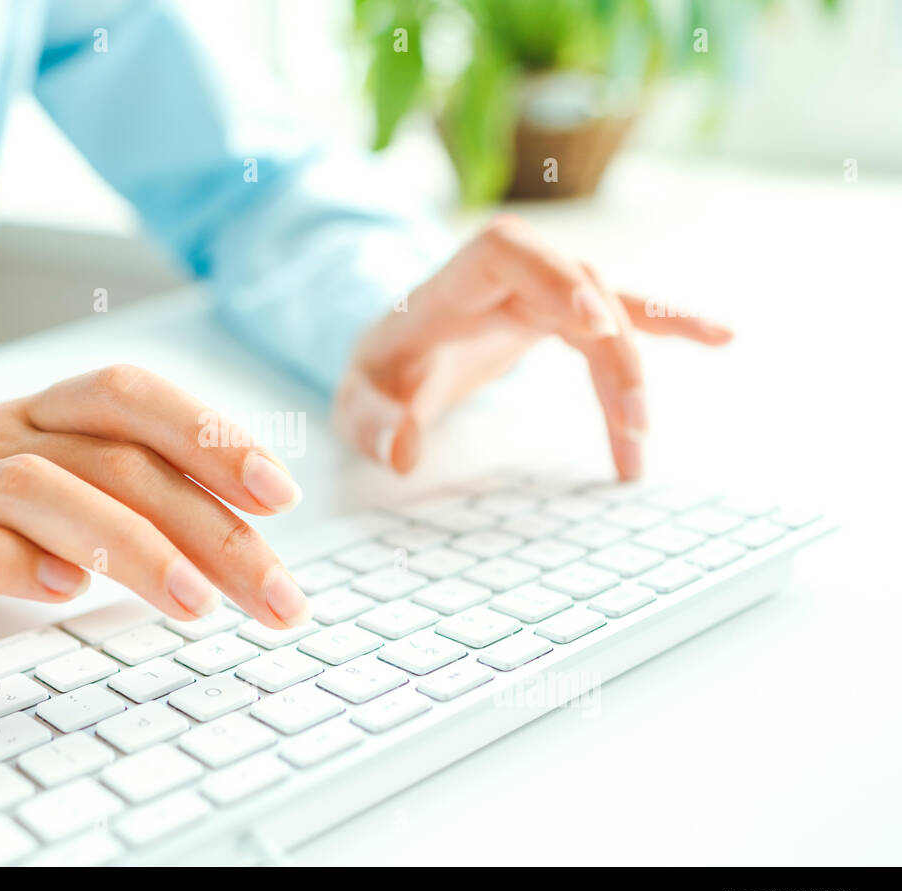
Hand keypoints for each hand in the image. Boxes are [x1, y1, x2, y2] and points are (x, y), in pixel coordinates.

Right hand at [0, 365, 309, 643]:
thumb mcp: (39, 481)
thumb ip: (119, 492)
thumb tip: (231, 536)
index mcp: (40, 416)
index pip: (135, 398)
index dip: (211, 437)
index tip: (280, 497)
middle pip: (116, 460)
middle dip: (210, 527)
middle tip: (274, 594)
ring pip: (42, 491)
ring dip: (130, 547)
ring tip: (194, 605)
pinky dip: (10, 564)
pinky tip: (60, 593)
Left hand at [335, 215, 732, 478]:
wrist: (390, 355)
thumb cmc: (376, 372)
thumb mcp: (355, 402)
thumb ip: (372, 423)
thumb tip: (401, 454)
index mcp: (449, 285)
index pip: (505, 252)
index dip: (555, 277)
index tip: (594, 327)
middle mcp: (502, 277)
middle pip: (575, 288)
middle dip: (611, 353)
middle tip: (632, 424)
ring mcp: (537, 292)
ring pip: (605, 310)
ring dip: (632, 370)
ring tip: (641, 439)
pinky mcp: (560, 316)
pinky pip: (617, 317)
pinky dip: (664, 327)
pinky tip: (720, 336)